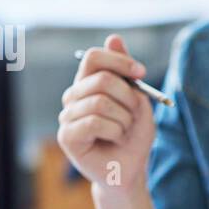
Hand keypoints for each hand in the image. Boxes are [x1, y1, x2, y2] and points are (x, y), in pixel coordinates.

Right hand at [56, 33, 154, 191]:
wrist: (130, 170)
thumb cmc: (133, 138)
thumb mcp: (139, 103)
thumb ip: (127, 74)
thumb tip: (114, 38)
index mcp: (88, 84)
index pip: (93, 57)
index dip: (119, 61)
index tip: (142, 73)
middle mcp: (74, 97)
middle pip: (100, 79)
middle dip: (128, 96)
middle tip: (135, 113)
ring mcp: (67, 116)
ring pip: (100, 102)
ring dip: (124, 118)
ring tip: (124, 130)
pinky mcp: (67, 136)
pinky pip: (94, 122)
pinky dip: (114, 131)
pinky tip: (115, 139)